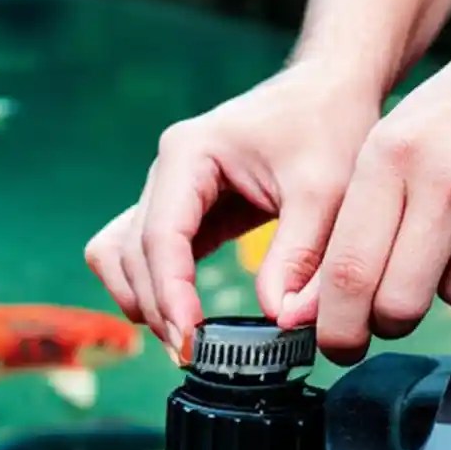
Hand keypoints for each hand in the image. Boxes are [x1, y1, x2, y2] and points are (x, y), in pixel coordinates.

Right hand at [84, 62, 380, 359]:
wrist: (328, 93)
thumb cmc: (328, 127)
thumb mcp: (325, 190)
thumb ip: (300, 254)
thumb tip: (278, 318)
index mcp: (189, 154)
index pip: (160, 236)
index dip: (170, 294)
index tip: (191, 339)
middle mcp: (166, 171)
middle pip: (134, 254)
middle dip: (159, 307)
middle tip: (194, 356)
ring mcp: (166, 192)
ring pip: (122, 256)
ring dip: (144, 301)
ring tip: (186, 343)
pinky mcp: (180, 212)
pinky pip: (142, 255)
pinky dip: (153, 289)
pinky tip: (183, 319)